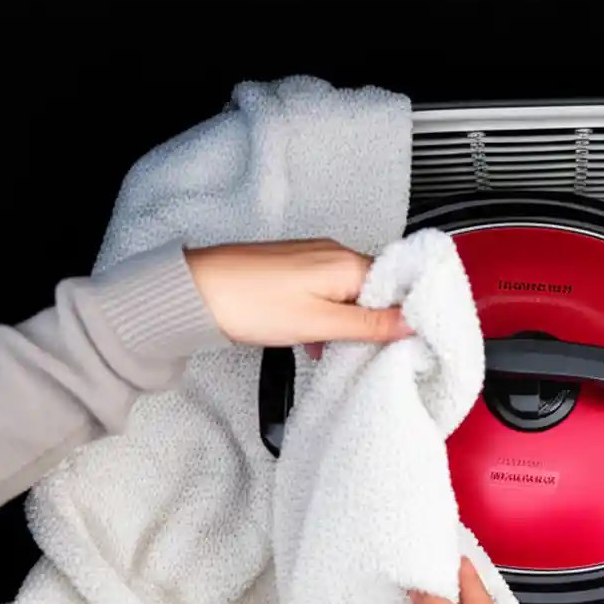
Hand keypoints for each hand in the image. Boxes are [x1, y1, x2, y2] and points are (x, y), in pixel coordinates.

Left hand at [184, 239, 411, 349]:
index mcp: (347, 263)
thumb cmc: (249, 303)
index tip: (404, 341)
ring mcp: (311, 258)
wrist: (194, 292)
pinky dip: (325, 316)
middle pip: (374, 289)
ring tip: (330, 348)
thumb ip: (369, 324)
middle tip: (365, 350)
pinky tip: (310, 339)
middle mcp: (333, 253)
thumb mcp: (319, 324)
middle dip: (373, 321)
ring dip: (346, 322)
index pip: (397, 286)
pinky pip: (325, 292)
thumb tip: (410, 323)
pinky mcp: (292, 268)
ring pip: (348, 293)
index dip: (403, 315)